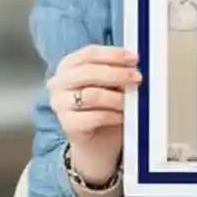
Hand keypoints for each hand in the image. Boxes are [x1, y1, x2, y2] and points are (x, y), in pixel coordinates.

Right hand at [46, 44, 141, 184]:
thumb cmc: (104, 108)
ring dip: (117, 97)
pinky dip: (114, 116)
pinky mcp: (68, 125)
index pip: (89, 53)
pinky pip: (95, 117)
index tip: (133, 58)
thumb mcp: (110, 85)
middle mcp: (59, 83)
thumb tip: (134, 65)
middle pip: (88, 72)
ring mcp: (60, 104)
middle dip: (117, 74)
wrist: (97, 143)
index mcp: (68, 66)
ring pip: (92, 95)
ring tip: (132, 100)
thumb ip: (117, 72)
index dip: (113, 54)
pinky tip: (124, 116)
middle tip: (137, 78)